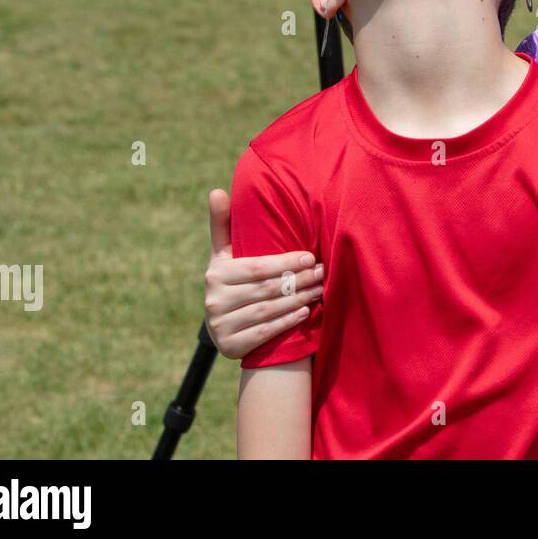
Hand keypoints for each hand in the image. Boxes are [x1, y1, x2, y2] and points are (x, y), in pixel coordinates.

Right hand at [202, 188, 322, 358]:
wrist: (224, 325)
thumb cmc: (232, 278)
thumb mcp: (224, 253)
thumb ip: (222, 223)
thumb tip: (217, 190)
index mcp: (215, 273)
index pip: (258, 267)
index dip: (287, 262)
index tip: (311, 256)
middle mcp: (214, 300)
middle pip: (267, 288)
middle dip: (299, 279)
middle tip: (323, 272)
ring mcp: (220, 326)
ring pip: (268, 310)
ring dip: (299, 299)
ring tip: (320, 289)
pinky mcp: (230, 348)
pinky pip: (264, 333)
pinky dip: (287, 321)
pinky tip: (305, 311)